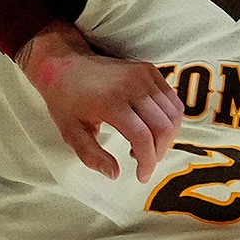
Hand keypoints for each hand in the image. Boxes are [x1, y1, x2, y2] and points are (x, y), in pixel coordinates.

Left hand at [19, 22, 183, 181]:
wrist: (65, 63)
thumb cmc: (66, 99)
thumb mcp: (71, 132)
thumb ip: (92, 156)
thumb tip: (115, 174)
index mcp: (110, 102)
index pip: (142, 138)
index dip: (147, 162)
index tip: (141, 176)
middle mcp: (131, 86)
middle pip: (163, 127)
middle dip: (159, 152)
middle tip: (145, 162)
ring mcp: (143, 75)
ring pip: (173, 114)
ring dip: (166, 137)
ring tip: (147, 145)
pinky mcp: (149, 70)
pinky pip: (172, 100)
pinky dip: (169, 119)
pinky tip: (152, 127)